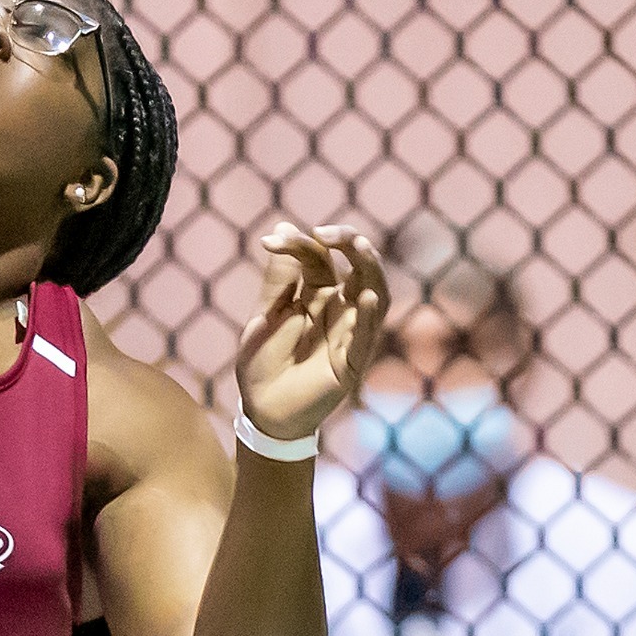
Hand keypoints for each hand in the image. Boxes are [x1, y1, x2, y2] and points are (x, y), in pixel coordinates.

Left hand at [236, 222, 388, 441]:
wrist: (261, 409)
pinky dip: (368, 316)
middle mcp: (340, 308)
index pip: (319, 256)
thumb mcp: (266, 314)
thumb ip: (279, 278)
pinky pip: (366, 337)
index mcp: (317, 293)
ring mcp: (349, 334)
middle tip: (324, 230)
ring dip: (370, 269)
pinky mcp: (351, 363)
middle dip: (347, 242)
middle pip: (357, 267)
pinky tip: (365, 296)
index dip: (299, 242)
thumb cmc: (264, 361)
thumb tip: (284, 227)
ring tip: (359, 246)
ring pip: (374, 294)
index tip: (268, 241)